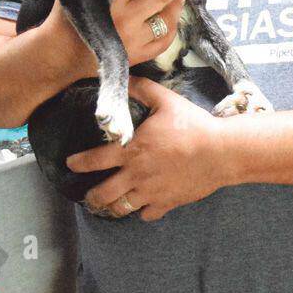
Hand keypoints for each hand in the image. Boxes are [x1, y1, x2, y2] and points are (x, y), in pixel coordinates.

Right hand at [45, 0, 184, 72]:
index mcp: (113, 2)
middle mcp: (127, 21)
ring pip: (166, 21)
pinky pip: (163, 43)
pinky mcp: (138, 56)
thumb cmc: (64, 20)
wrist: (59, 56)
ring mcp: (135, 41)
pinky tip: (173, 21)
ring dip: (176, 7)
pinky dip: (172, 31)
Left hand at [67, 77, 239, 220]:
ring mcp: (151, 192)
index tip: (71, 164)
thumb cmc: (193, 125)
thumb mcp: (167, 101)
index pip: (94, 160)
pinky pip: (147, 215)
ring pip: (121, 209)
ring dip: (113, 207)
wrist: (221, 152)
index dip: (78, 163)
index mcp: (131, 150)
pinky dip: (143, 212)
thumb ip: (142, 90)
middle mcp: (136, 175)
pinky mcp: (167, 203)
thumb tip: (124, 78)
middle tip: (89, 195)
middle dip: (91, 196)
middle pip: (102, 194)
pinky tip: (144, 206)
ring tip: (111, 204)